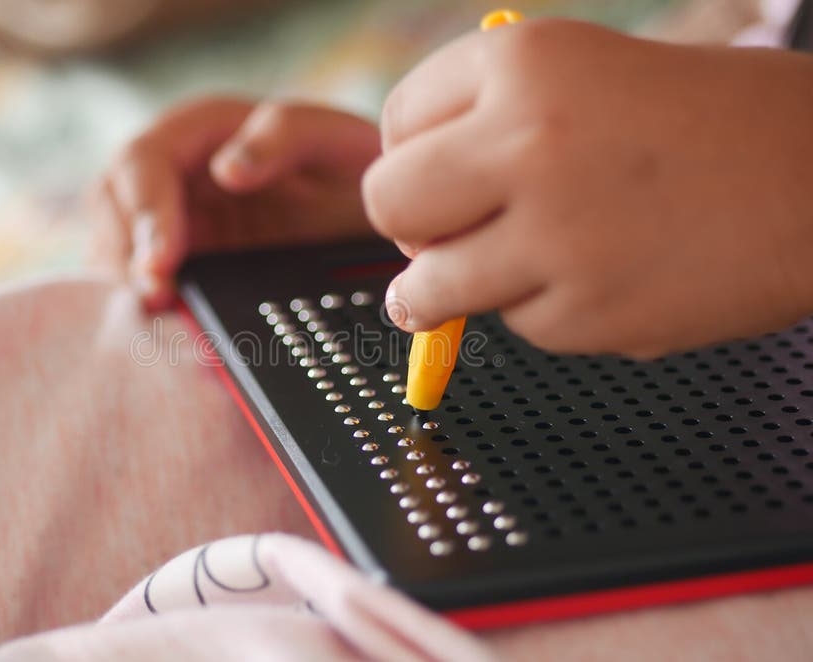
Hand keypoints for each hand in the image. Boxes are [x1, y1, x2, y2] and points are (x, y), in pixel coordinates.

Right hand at [93, 97, 379, 306]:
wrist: (371, 220)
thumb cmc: (354, 171)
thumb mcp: (336, 141)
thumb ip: (285, 134)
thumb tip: (226, 169)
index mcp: (202, 129)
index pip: (142, 163)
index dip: (144, 214)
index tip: (162, 263)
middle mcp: (174, 172)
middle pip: (110, 207)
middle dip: (126, 257)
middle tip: (157, 304)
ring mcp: (169, 220)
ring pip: (114, 249)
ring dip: (128, 287)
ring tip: (163, 322)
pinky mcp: (175, 264)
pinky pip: (138, 285)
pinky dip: (145, 310)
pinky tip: (173, 333)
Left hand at [363, 19, 812, 357]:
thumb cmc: (708, 121)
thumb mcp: (590, 73)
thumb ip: (491, 121)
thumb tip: (413, 203)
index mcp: (523, 64)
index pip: (397, 124)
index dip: (412, 156)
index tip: (436, 176)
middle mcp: (527, 144)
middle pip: (388, 204)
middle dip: (408, 227)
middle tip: (437, 238)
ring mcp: (555, 236)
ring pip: (429, 287)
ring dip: (441, 291)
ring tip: (487, 276)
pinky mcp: (588, 314)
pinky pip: (518, 324)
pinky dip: (544, 310)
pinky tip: (602, 277)